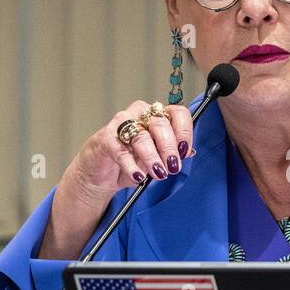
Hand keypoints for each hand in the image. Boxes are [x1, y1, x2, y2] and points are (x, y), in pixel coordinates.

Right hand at [41, 101, 193, 258]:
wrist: (102, 173)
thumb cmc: (131, 160)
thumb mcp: (156, 159)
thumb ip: (171, 154)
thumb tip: (188, 153)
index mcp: (157, 115)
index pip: (177, 113)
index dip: (184, 132)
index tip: (185, 151)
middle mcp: (140, 114)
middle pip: (160, 124)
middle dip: (169, 148)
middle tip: (172, 167)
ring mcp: (121, 123)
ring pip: (142, 137)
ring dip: (152, 158)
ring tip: (158, 174)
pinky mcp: (106, 138)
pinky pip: (121, 150)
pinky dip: (131, 165)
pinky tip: (138, 176)